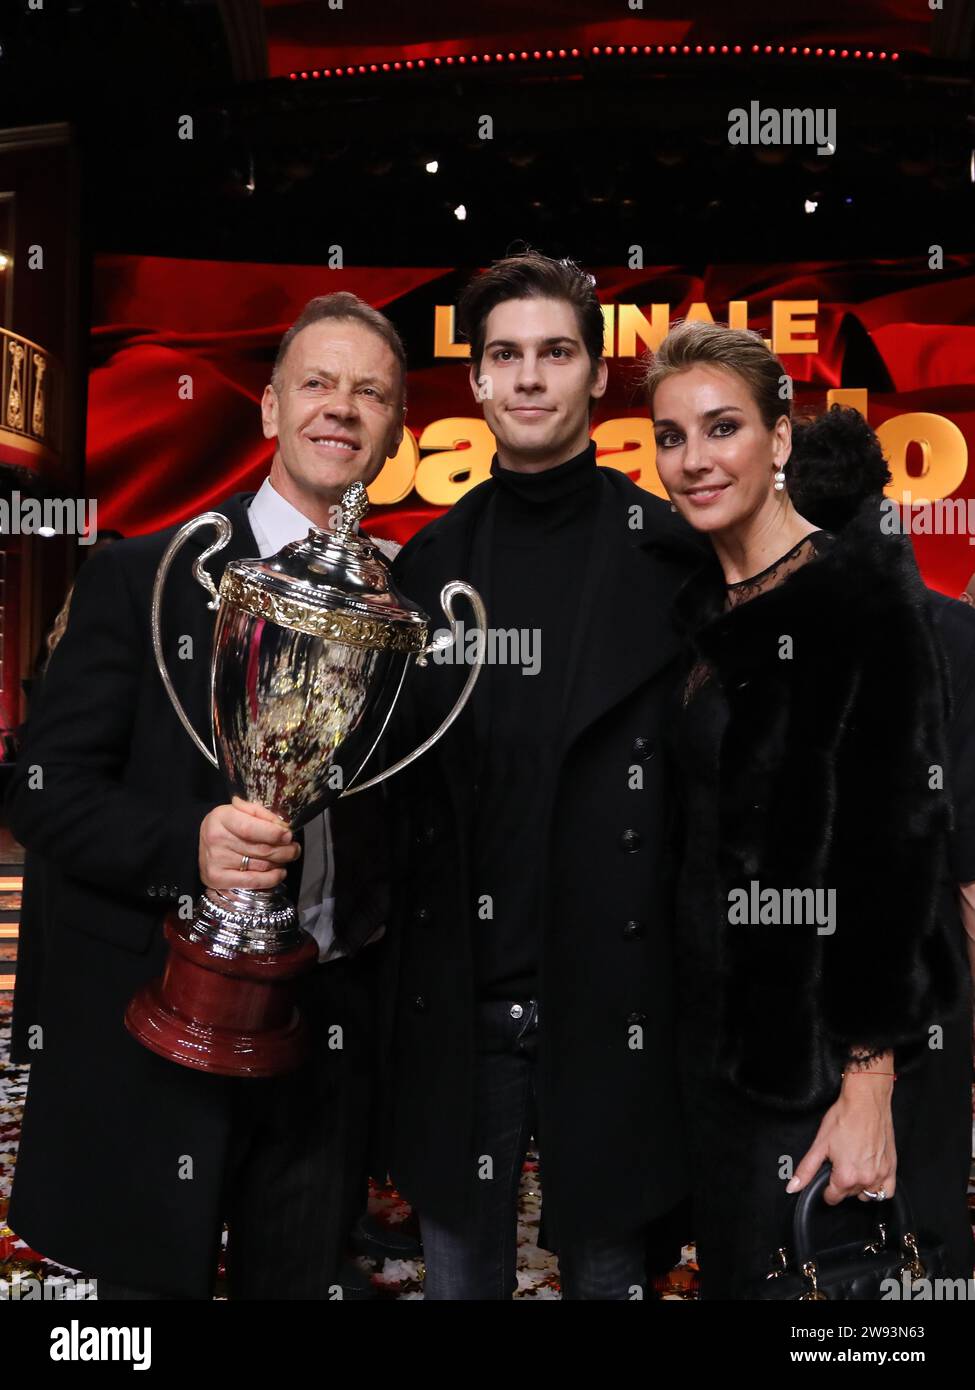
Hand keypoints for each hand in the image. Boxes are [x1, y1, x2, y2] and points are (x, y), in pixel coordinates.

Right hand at [198, 795, 299, 891]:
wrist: (201, 842)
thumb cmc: (227, 825)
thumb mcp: (240, 811)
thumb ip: (260, 813)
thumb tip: (282, 825)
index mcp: (222, 817)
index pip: (250, 828)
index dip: (273, 833)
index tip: (289, 835)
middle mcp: (216, 839)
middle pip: (260, 849)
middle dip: (284, 850)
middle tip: (295, 849)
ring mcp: (216, 861)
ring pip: (260, 865)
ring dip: (280, 863)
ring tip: (287, 858)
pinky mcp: (216, 878)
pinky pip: (252, 882)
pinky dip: (270, 879)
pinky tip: (279, 873)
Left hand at [786, 1073, 895, 1205]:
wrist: (866, 1102)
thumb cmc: (844, 1118)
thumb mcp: (819, 1144)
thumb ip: (806, 1169)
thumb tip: (793, 1187)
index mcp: (846, 1176)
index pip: (833, 1197)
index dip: (826, 1190)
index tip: (826, 1180)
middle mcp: (865, 1179)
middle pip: (849, 1194)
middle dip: (841, 1184)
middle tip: (839, 1165)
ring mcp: (881, 1174)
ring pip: (867, 1194)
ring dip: (859, 1187)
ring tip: (853, 1169)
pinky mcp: (892, 1168)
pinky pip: (887, 1191)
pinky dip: (879, 1188)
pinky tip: (871, 1177)